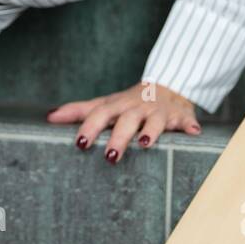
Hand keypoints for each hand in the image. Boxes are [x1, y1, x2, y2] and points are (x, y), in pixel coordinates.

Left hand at [46, 81, 200, 161]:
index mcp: (117, 106)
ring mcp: (159, 111)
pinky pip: (187, 121)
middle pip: (126, 121)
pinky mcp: (180, 116)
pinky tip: (194, 133)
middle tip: (111, 156)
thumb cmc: (128, 103)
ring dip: (152, 131)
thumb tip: (49, 117)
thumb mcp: (105, 104)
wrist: (166, 87)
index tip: (80, 144)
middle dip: (119, 137)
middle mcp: (137, 108)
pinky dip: (190, 126)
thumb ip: (79, 111)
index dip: (89, 128)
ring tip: (147, 143)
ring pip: (156, 121)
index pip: (100, 115)